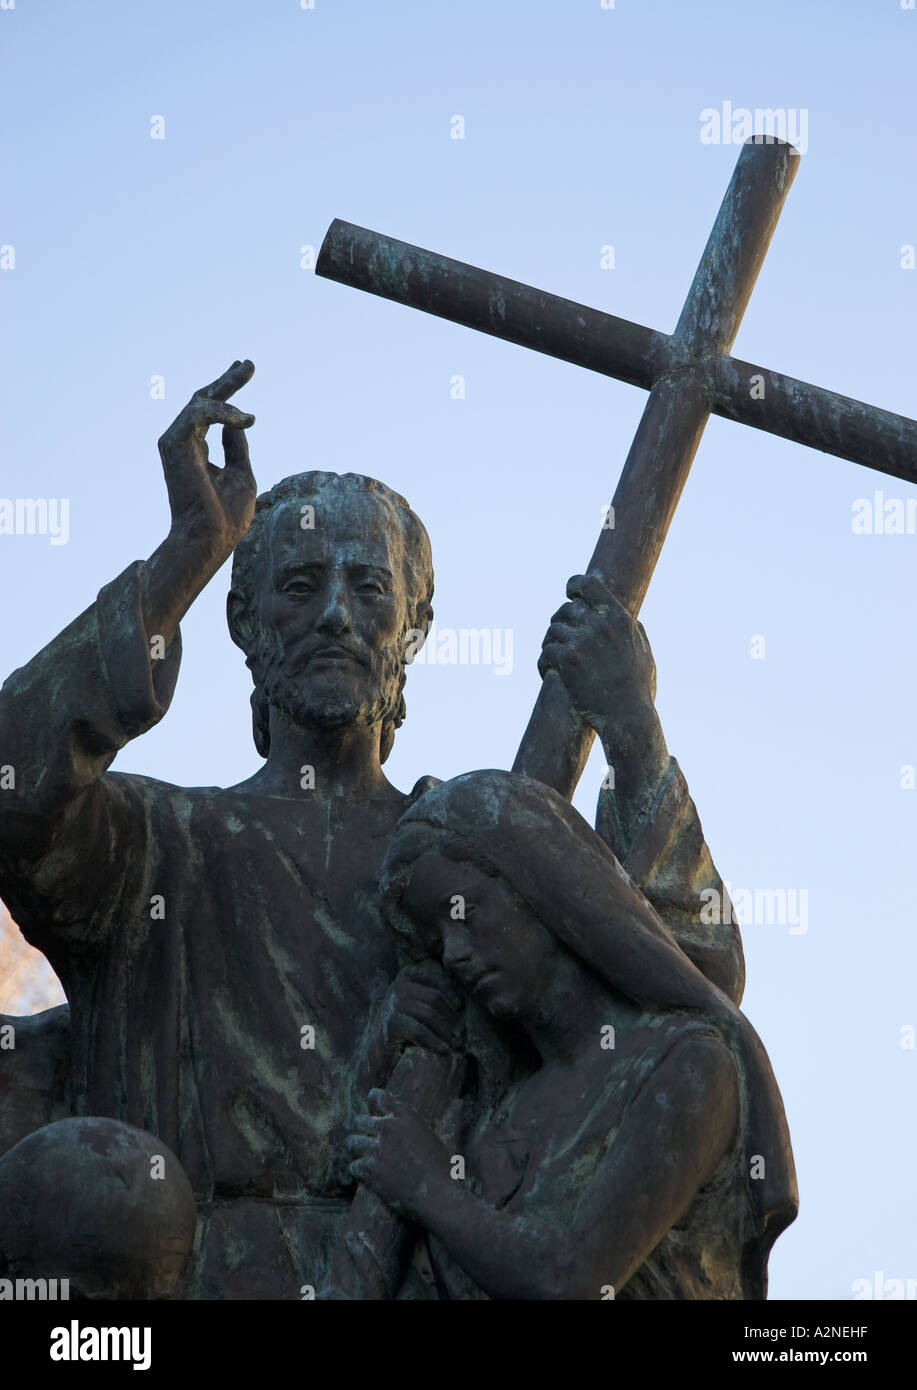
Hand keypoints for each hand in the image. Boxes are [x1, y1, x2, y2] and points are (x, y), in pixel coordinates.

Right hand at [157, 361, 256, 564]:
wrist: (212, 536)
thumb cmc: (226, 515)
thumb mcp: (241, 474)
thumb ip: (237, 447)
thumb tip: (240, 422)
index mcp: (199, 450)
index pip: (210, 413)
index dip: (227, 391)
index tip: (243, 369)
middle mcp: (185, 443)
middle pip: (203, 401)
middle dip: (227, 381)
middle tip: (249, 363)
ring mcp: (176, 443)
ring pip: (200, 403)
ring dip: (227, 396)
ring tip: (250, 415)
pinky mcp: (173, 444)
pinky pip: (197, 413)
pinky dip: (221, 413)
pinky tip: (243, 420)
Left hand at [346, 1089, 451, 1217]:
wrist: (438, 1197)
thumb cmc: (445, 1169)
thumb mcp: (437, 1137)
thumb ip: (423, 1126)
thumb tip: (448, 1109)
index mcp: (406, 1116)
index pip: (378, 1097)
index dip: (374, 1102)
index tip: (374, 1110)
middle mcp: (388, 1128)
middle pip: (360, 1120)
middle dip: (361, 1128)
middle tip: (363, 1135)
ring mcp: (377, 1150)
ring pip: (353, 1142)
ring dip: (356, 1148)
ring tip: (359, 1153)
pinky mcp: (370, 1171)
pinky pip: (354, 1166)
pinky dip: (357, 1169)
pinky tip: (362, 1173)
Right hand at [377, 961, 464, 1063]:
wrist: (378, 1051)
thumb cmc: (404, 1026)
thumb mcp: (416, 1002)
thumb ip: (433, 993)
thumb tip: (464, 1001)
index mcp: (407, 975)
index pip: (436, 979)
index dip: (451, 993)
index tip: (460, 1007)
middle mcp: (398, 985)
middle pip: (435, 998)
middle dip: (451, 1017)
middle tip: (461, 1034)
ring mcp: (393, 1003)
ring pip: (429, 1015)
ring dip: (446, 1032)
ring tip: (456, 1044)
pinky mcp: (391, 1023)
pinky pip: (420, 1031)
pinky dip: (434, 1042)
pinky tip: (444, 1051)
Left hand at [538, 573, 656, 731]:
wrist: (628, 716)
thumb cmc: (638, 689)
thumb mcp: (644, 652)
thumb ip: (635, 630)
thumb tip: (628, 617)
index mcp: (619, 618)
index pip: (589, 585)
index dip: (575, 585)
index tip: (569, 592)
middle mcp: (600, 625)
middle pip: (565, 609)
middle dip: (560, 623)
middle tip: (559, 640)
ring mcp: (582, 642)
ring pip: (552, 630)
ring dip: (550, 644)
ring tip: (553, 660)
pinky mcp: (567, 661)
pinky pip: (545, 651)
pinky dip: (543, 662)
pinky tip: (547, 673)